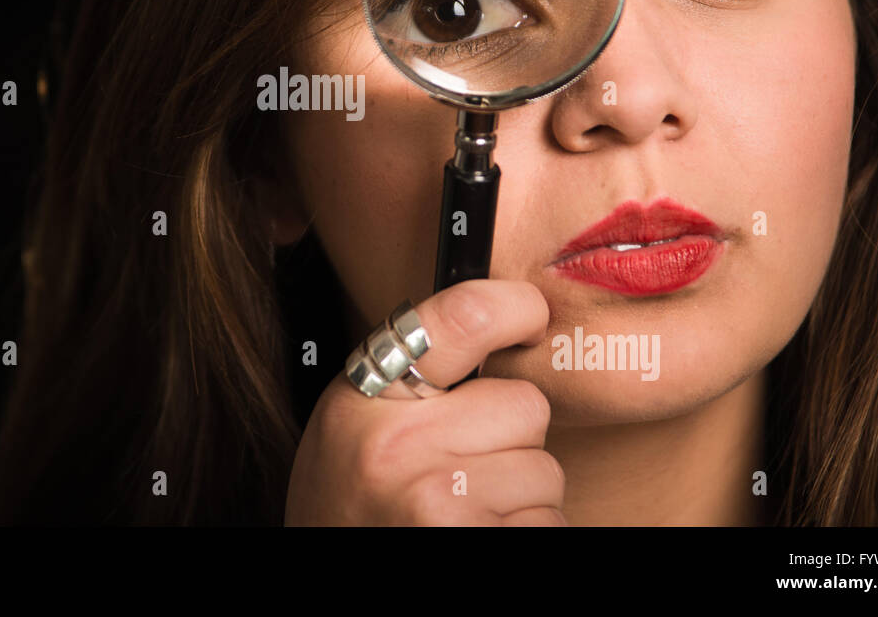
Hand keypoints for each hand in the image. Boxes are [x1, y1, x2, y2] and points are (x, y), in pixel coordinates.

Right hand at [284, 279, 563, 525]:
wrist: (329, 571)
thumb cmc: (345, 503)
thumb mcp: (355, 420)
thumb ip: (416, 377)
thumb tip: (501, 325)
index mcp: (371, 395)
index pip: (464, 316)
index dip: (515, 306)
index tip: (531, 314)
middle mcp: (404, 443)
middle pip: (527, 406)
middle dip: (512, 437)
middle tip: (465, 464)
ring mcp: (442, 500)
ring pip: (546, 474)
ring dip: (521, 495)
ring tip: (464, 509)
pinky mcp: (473, 542)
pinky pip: (548, 524)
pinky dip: (524, 532)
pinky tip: (478, 533)